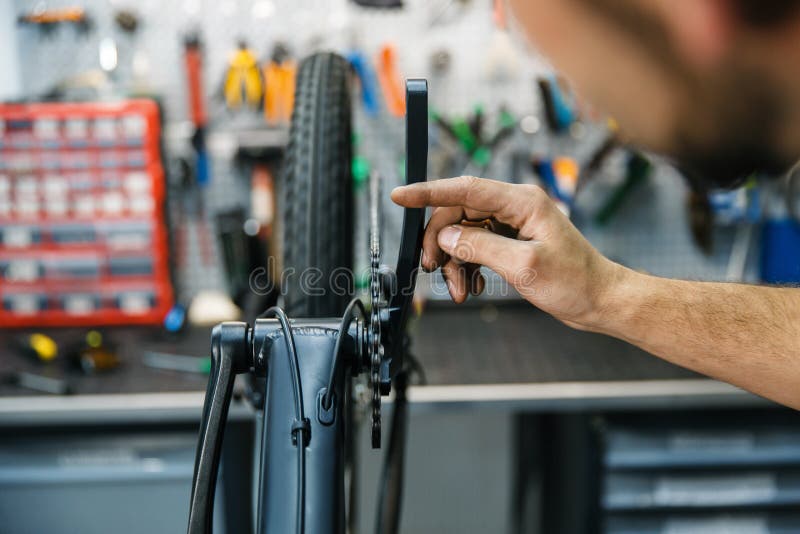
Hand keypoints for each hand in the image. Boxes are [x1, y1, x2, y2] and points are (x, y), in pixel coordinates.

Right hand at [391, 176, 623, 329]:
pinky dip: (467, 266)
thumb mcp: (523, 266)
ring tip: (458, 290)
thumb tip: (447, 237)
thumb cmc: (574, 282)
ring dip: (454, 261)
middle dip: (441, 242)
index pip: (466, 188)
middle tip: (433, 269)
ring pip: (464, 233)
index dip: (429, 191)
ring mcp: (513, 224)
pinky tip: (470, 286)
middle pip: (459, 213)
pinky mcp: (512, 241)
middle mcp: (516, 207)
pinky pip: (476, 247)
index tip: (400, 196)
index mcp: (522, 202)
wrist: (599, 301)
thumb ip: (481, 247)